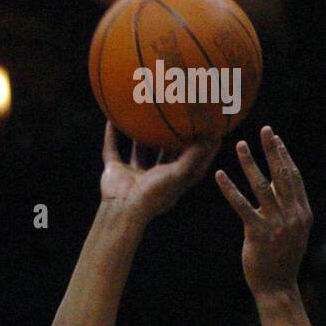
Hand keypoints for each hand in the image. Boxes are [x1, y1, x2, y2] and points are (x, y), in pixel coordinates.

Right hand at [100, 121, 219, 223]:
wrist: (123, 209)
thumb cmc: (154, 194)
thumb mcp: (180, 173)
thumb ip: (196, 154)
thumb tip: (214, 134)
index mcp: (172, 181)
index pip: (191, 163)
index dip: (202, 149)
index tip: (212, 131)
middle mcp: (154, 178)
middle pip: (165, 156)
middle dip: (170, 139)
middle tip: (178, 117)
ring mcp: (133, 175)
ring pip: (139, 153)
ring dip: (140, 138)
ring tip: (145, 115)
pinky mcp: (115, 171)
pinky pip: (112, 150)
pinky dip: (111, 136)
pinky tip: (112, 119)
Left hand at [215, 127, 312, 298]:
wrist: (278, 287)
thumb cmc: (282, 261)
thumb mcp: (292, 233)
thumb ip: (288, 210)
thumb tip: (276, 186)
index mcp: (303, 212)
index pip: (293, 177)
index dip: (284, 156)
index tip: (276, 139)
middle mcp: (292, 214)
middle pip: (281, 175)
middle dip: (272, 150)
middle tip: (264, 130)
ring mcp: (277, 223)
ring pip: (261, 186)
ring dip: (250, 163)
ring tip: (239, 145)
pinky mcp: (258, 233)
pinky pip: (242, 205)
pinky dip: (229, 189)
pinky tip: (220, 175)